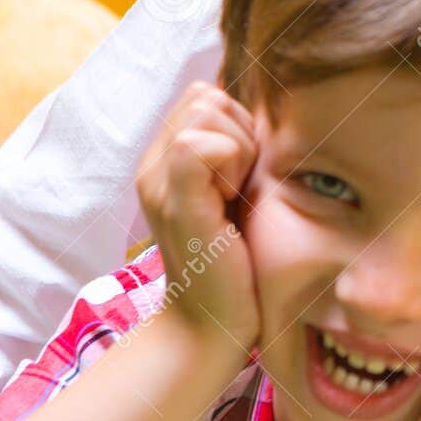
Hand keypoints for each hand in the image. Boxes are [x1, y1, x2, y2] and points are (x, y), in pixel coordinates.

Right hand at [135, 81, 260, 353]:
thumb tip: (269, 111)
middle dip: (239, 131)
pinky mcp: (175, 202)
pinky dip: (230, 163)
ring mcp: (158, 183)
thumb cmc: (238, 264)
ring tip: (235, 197)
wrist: (213, 325)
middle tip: (241, 187)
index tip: (244, 176)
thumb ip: (238, 153)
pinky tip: (231, 203)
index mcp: (165, 162)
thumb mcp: (238, 195)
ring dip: (238, 148)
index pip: (203, 95)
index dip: (237, 124)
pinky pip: (197, 144)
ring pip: (205, 110)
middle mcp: (152, 166)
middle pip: (205, 96)